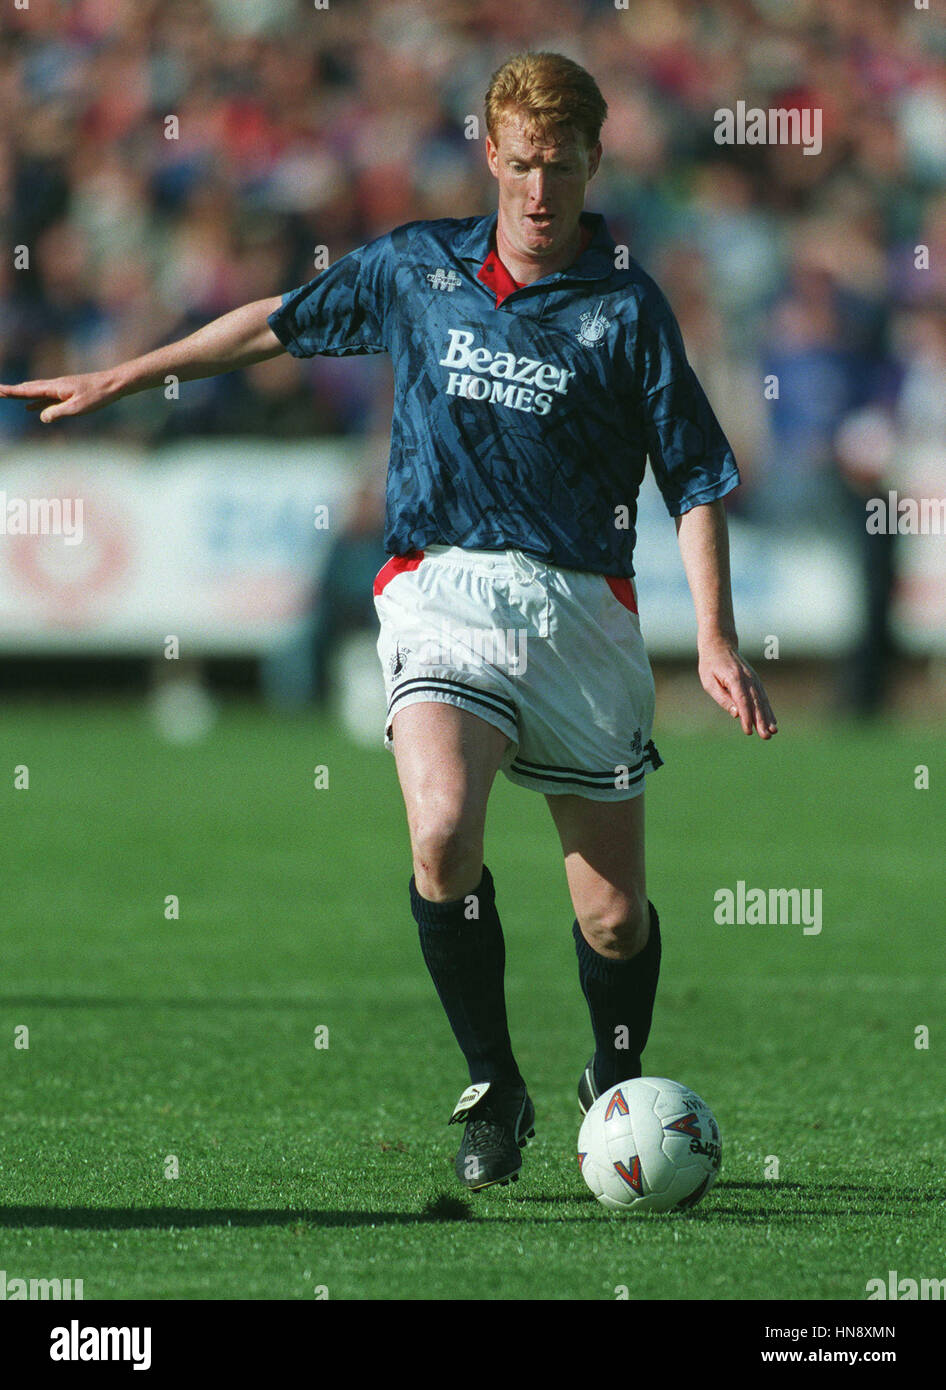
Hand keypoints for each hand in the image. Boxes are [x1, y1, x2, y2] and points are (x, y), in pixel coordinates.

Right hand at [0, 370, 122, 422]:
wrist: (113, 384)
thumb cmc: (97, 396)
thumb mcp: (77, 408)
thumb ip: (57, 412)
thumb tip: (40, 417)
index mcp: (55, 387)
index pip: (28, 391)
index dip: (11, 392)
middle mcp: (54, 385)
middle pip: (28, 389)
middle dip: (11, 391)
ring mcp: (60, 389)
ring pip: (35, 392)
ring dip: (20, 395)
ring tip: (7, 397)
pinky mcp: (67, 393)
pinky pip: (46, 398)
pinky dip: (35, 401)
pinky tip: (30, 407)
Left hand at [697, 638, 777, 737]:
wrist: (720, 645)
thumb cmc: (711, 665)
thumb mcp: (709, 682)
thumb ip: (722, 698)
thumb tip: (736, 714)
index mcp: (735, 679)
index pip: (742, 701)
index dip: (747, 717)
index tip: (748, 731)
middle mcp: (748, 679)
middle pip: (756, 703)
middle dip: (762, 721)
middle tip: (766, 736)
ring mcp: (754, 679)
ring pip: (762, 701)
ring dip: (768, 717)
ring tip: (773, 732)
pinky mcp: (755, 681)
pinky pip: (763, 697)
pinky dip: (768, 710)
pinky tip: (772, 721)